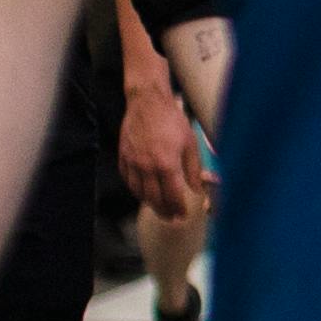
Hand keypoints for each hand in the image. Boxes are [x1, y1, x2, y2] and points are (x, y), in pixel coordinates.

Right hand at [116, 80, 211, 220]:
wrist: (147, 102)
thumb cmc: (172, 121)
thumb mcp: (190, 144)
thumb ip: (192, 169)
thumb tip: (197, 189)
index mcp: (166, 164)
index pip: (172, 195)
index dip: (178, 208)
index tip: (183, 215)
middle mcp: (147, 166)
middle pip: (154, 198)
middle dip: (164, 211)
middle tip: (171, 218)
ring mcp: (132, 162)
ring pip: (138, 192)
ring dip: (149, 203)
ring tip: (158, 208)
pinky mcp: (123, 157)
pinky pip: (128, 180)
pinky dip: (135, 190)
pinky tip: (143, 192)